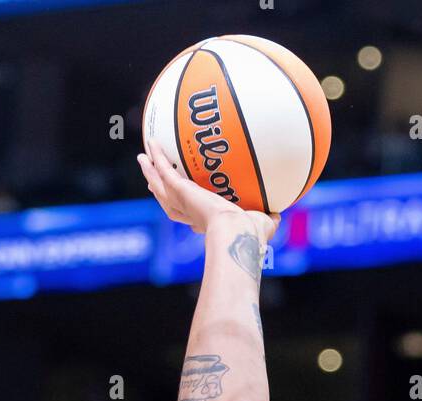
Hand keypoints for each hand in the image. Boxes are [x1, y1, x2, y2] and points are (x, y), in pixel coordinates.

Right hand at [137, 138, 280, 242]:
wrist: (237, 233)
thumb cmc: (251, 235)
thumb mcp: (263, 223)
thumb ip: (268, 217)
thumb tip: (278, 212)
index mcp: (208, 222)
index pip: (192, 217)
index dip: (186, 211)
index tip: (185, 204)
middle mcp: (192, 215)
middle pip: (169, 202)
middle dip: (161, 191)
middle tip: (152, 180)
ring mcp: (184, 203)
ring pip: (160, 187)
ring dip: (150, 173)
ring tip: (143, 159)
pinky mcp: (181, 191)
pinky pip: (164, 171)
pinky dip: (156, 158)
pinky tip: (151, 144)